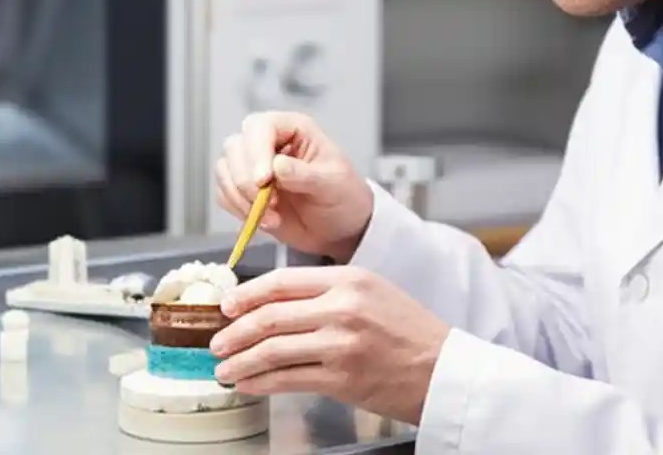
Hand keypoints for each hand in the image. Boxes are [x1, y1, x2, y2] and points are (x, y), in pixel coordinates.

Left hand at [208, 266, 449, 425]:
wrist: (445, 370)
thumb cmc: (409, 332)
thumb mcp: (371, 292)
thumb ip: (325, 292)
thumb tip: (271, 303)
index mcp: (347, 279)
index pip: (281, 282)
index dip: (246, 295)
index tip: (227, 306)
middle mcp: (342, 307)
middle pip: (270, 316)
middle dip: (235, 332)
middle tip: (217, 341)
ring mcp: (342, 343)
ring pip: (273, 349)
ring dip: (241, 361)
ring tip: (225, 367)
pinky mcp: (343, 378)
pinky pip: (288, 378)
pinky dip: (261, 382)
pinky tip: (248, 383)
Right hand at [215, 111, 373, 261]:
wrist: (340, 229)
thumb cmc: (343, 196)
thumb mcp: (333, 184)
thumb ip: (305, 175)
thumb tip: (277, 166)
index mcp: (293, 129)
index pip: (260, 127)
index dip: (257, 151)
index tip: (264, 180)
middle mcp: (268, 142)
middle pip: (235, 147)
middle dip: (246, 180)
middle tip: (268, 203)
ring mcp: (253, 166)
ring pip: (225, 170)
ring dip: (241, 197)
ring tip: (271, 216)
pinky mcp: (244, 190)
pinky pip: (224, 193)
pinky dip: (238, 209)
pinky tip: (264, 220)